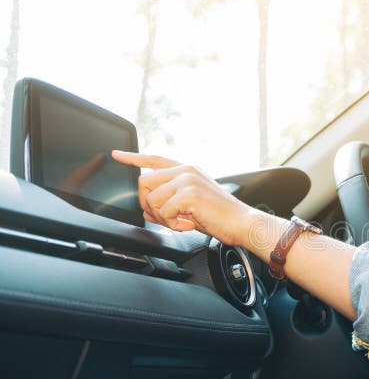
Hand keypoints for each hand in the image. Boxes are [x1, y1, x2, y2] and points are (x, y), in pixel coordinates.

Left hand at [111, 150, 259, 246]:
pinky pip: (163, 211)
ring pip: (151, 199)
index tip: (117, 154)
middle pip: (144, 181)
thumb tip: (148, 208)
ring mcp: (187, 180)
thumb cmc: (220, 215)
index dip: (133, 157)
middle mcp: (185, 170)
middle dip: (147, 204)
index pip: (154, 159)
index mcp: (187, 170)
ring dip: (161, 217)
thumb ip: (171, 198)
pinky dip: (172, 224)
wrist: (241, 223)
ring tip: (180, 222)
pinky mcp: (188, 193)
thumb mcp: (192, 201)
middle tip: (164, 218)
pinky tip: (188, 224)